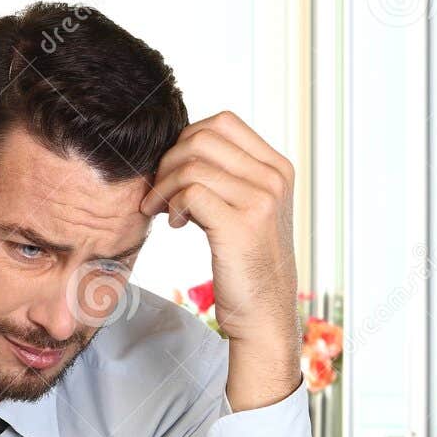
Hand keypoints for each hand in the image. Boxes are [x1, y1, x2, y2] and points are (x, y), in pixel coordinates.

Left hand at [140, 112, 300, 409]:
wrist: (263, 313)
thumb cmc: (247, 263)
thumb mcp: (245, 210)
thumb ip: (226, 178)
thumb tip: (181, 151)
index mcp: (277, 168)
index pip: (221, 123)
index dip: (186, 141)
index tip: (173, 172)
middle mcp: (273, 178)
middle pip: (202, 137)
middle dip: (168, 161)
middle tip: (159, 192)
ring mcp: (261, 200)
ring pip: (191, 165)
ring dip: (164, 186)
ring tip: (163, 211)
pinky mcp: (240, 225)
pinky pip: (190, 192)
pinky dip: (172, 204)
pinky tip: (175, 224)